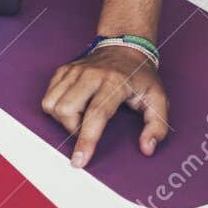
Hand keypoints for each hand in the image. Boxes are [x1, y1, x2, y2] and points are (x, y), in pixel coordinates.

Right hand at [41, 44, 168, 167]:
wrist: (125, 46)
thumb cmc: (140, 76)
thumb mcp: (159, 100)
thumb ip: (157, 127)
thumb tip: (147, 148)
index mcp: (115, 82)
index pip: (96, 115)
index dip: (86, 140)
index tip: (79, 160)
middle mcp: (91, 74)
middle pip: (66, 110)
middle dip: (73, 129)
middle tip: (87, 129)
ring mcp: (75, 70)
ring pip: (52, 103)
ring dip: (63, 119)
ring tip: (80, 118)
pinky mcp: (64, 69)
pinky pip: (48, 95)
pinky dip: (56, 107)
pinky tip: (72, 107)